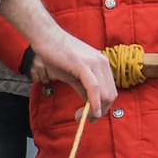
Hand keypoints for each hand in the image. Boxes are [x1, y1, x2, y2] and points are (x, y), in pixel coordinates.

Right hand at [0, 0, 116, 116]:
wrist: (46, 38)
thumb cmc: (58, 55)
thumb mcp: (74, 76)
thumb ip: (84, 89)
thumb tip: (91, 105)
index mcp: (103, 65)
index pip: (111, 91)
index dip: (103, 108)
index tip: (90, 116)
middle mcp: (103, 63)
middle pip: (111, 95)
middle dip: (100, 112)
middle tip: (85, 119)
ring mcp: (95, 63)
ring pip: (105, 94)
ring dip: (95, 110)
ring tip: (81, 116)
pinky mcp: (84, 65)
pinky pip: (94, 88)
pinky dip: (94, 103)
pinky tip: (90, 112)